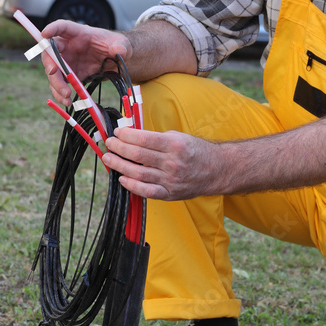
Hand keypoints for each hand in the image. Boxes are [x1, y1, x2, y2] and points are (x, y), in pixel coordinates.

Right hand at [39, 20, 130, 105]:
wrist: (116, 61)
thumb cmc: (116, 46)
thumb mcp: (122, 44)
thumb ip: (120, 46)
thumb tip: (119, 51)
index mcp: (78, 34)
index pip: (62, 27)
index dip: (52, 29)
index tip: (45, 33)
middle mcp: (68, 47)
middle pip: (51, 53)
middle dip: (50, 63)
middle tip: (53, 73)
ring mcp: (67, 63)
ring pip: (53, 73)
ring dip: (56, 84)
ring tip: (66, 96)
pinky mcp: (70, 77)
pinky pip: (60, 86)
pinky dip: (61, 95)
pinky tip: (67, 102)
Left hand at [103, 127, 225, 200]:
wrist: (216, 170)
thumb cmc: (195, 151)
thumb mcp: (179, 137)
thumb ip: (157, 138)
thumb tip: (132, 135)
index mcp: (174, 145)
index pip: (143, 139)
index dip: (126, 135)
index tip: (117, 132)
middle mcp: (172, 163)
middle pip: (138, 155)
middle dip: (119, 148)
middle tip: (109, 143)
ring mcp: (170, 180)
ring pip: (138, 173)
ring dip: (120, 165)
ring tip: (109, 159)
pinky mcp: (169, 193)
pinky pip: (147, 191)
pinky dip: (132, 186)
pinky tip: (122, 178)